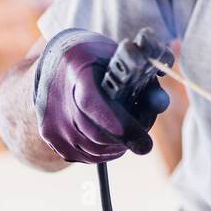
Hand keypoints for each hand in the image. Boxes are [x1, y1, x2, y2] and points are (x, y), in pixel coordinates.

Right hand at [33, 29, 170, 163]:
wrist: (54, 61)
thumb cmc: (95, 56)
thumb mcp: (119, 55)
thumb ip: (143, 77)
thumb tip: (162, 104)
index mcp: (76, 67)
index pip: (92, 102)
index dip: (117, 124)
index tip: (145, 143)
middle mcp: (56, 95)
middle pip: (94, 132)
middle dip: (126, 140)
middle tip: (145, 141)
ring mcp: (49, 118)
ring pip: (91, 149)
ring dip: (116, 148)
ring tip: (128, 135)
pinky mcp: (48, 135)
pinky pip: (81, 155)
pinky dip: (101, 153)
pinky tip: (112, 141)